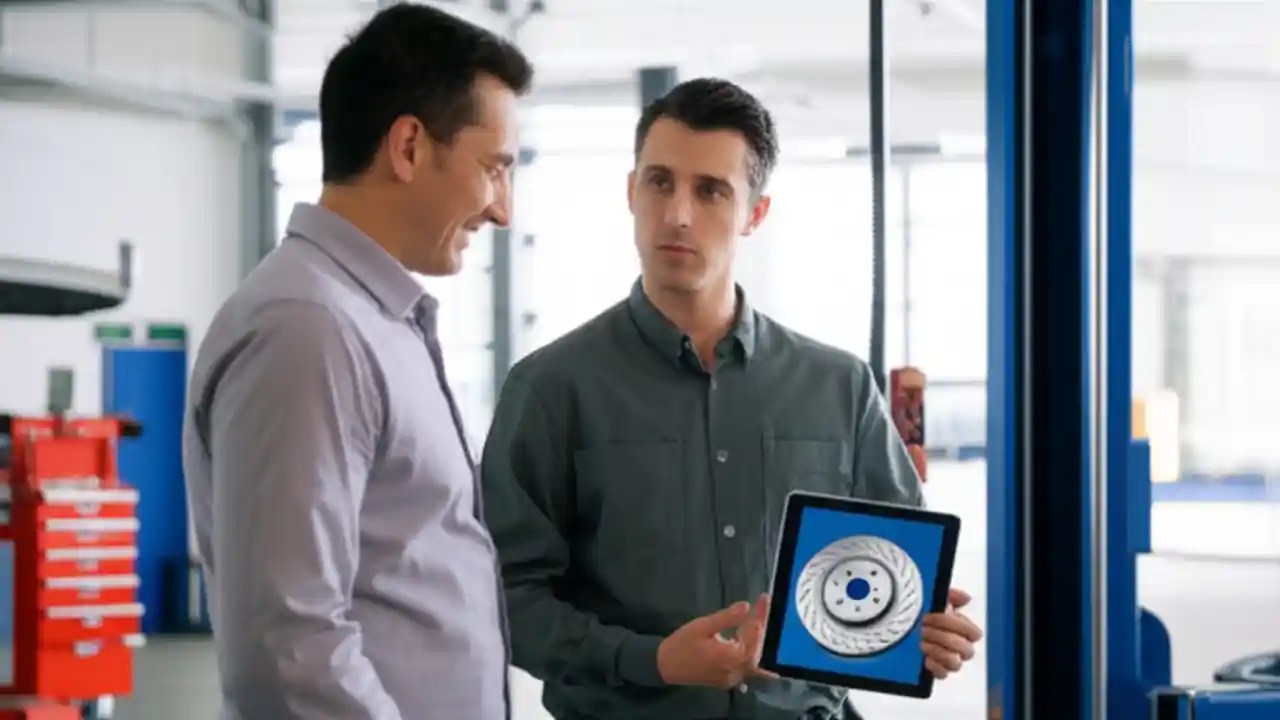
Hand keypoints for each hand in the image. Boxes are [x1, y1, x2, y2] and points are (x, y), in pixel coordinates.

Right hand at [657, 594, 779, 688]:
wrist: (665, 665)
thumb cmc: (682, 644)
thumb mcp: (703, 626)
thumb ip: (726, 617)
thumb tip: (747, 606)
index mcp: (732, 657)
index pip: (755, 633)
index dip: (760, 614)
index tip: (764, 598)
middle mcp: (737, 671)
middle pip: (758, 646)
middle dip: (760, 625)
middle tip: (761, 606)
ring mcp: (734, 678)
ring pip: (754, 658)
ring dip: (758, 640)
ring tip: (759, 620)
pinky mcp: (729, 679)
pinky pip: (748, 669)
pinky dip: (758, 664)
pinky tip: (772, 669)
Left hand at [921, 587, 983, 679]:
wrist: (903, 625)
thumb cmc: (925, 613)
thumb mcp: (937, 599)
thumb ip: (951, 596)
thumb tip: (965, 598)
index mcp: (964, 630)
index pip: (974, 634)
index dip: (956, 625)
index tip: (935, 616)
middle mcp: (960, 648)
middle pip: (966, 650)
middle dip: (943, 637)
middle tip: (924, 629)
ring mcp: (950, 660)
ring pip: (955, 664)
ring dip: (938, 651)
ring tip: (922, 642)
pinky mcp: (938, 671)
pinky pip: (943, 675)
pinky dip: (934, 666)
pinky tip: (925, 657)